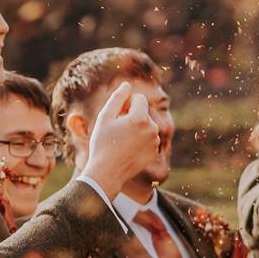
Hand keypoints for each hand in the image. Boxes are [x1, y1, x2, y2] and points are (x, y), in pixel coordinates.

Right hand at [81, 83, 160, 199]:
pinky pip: (148, 140)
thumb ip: (117, 98)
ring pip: (146, 126)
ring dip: (136, 129)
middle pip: (143, 113)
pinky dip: (140, 141)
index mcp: (141, 117)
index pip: (138, 99)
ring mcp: (155, 142)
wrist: (107, 172)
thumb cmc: (103, 143)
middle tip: (116, 130)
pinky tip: (127, 150)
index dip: (126, 104)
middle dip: (132, 116)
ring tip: (121, 141)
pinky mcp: (155, 152)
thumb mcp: (105, 117)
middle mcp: (152, 128)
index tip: (116, 115)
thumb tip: (127, 85)